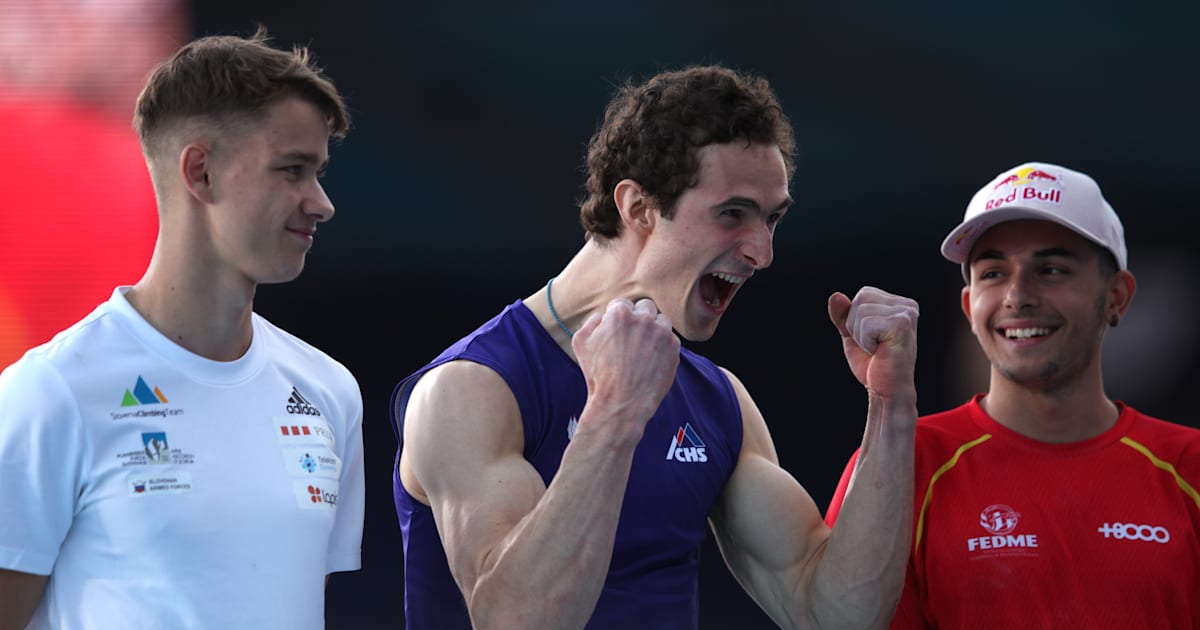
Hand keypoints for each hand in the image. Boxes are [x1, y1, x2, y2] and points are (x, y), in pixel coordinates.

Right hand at [572, 298, 680, 428]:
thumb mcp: (580, 343)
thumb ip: (592, 321)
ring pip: (661, 321)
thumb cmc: (599, 375)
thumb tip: (603, 315)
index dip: (618, 320)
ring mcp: (661, 332)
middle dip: (639, 319)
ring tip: (642, 351)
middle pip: (645, 307)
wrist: (622, 403)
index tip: (618, 334)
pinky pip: (670, 338)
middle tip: (632, 340)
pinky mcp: (674, 346)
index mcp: (620, 313)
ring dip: (654, 330)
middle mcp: (644, 318)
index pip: (623, 304)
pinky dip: (663, 347)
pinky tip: (651, 361)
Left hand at [828, 287, 918, 401]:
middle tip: (874, 346)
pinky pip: (866, 325)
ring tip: (877, 349)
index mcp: (899, 304)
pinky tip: (881, 352)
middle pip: (861, 300)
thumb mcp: (852, 334)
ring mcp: (907, 314)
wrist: (887, 391)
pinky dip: (866, 342)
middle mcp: (908, 306)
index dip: (856, 319)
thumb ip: (843, 314)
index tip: (872, 338)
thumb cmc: (873, 364)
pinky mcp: (902, 324)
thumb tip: (835, 296)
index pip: (863, 294)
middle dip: (857, 327)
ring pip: (862, 311)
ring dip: (861, 336)